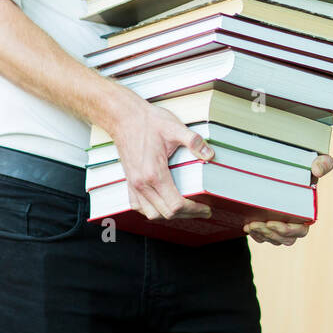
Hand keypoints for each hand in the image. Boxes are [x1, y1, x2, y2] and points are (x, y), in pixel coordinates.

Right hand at [110, 94, 214, 224]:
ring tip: (185, 209)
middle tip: (202, 210)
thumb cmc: (147, 122)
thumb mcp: (175, 128)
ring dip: (169, 215)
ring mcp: (134, 184)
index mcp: (154, 174)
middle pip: (165, 213)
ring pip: (151, 214)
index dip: (194, 209)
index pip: (176, 204)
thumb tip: (209, 154)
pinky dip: (152, 210)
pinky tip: (162, 203)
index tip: (205, 208)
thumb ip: (193, 142)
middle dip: (187, 214)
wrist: (123, 118)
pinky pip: (139, 206)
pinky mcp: (129, 182)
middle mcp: (141, 183)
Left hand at [245, 153, 332, 244]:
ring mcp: (284, 225)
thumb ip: (324, 163)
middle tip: (256, 224)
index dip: (287, 230)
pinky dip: (257, 234)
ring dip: (262, 235)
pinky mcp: (273, 225)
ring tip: (251, 225)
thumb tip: (317, 170)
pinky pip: (265, 237)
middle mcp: (297, 223)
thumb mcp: (318, 162)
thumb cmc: (307, 167)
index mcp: (308, 213)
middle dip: (271, 234)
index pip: (301, 230)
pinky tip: (248, 226)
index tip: (271, 222)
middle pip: (287, 239)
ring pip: (275, 239)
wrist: (288, 167)